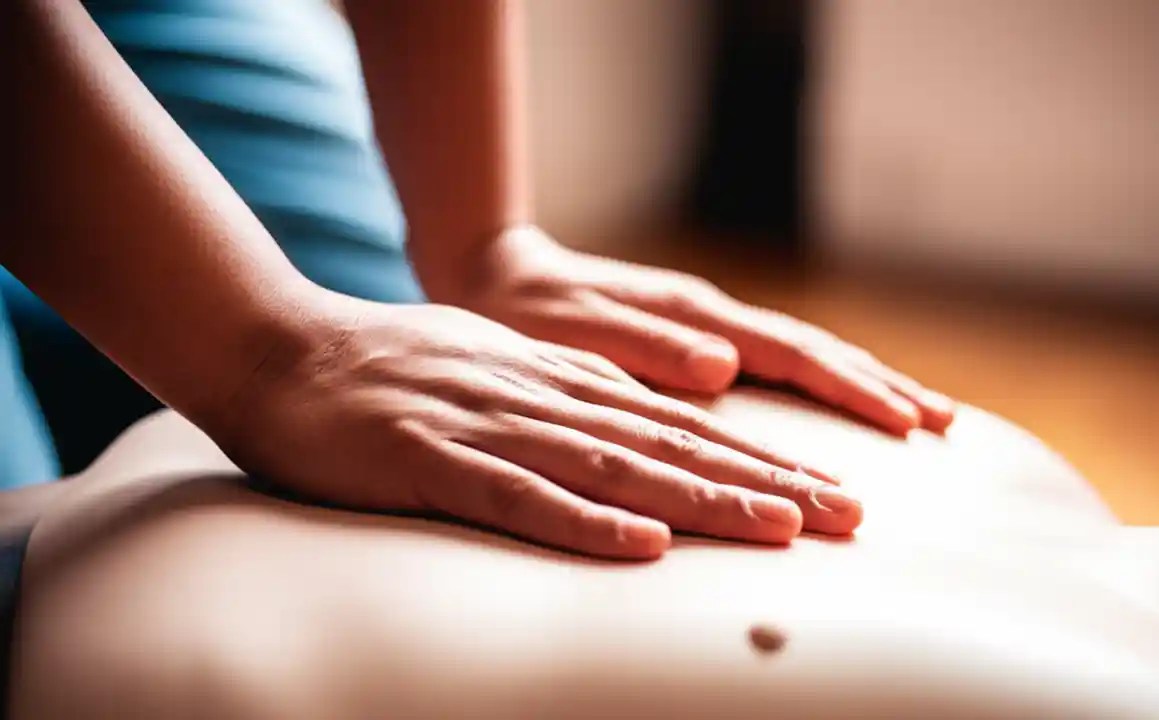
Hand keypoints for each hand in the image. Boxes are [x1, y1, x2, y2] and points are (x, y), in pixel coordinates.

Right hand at [214, 295, 859, 559]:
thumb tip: (638, 430)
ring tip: (780, 529)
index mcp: (558, 378)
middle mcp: (540, 395)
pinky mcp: (433, 460)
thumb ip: (568, 394)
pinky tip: (640, 545)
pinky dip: (581, 520)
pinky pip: (518, 496)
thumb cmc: (391, 370)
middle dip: (763, 481)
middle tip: (845, 515)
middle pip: (671, 444)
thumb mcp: (499, 369)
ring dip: (701, 499)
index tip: (828, 491)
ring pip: (614, 466)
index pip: (679, 424)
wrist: (282, 350)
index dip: (758, 458)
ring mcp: (489, 425)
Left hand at [442, 226, 954, 435]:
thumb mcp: (571, 330)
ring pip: (802, 358)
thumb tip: (725, 362)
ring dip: (861, 385)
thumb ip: (643, 343)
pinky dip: (819, 388)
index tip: (904, 420)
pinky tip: (839, 410)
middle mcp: (710, 318)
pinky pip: (774, 368)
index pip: (790, 353)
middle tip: (944, 424)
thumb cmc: (529, 310)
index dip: (849, 387)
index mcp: (692, 315)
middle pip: (814, 353)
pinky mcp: (696, 344)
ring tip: (920, 416)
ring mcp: (707, 328)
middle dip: (878, 387)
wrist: (496, 278)